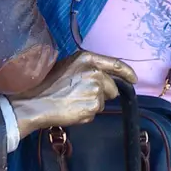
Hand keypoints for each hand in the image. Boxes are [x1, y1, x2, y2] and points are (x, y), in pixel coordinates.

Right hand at [8, 51, 136, 138]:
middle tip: (81, 93)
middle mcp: (94, 72)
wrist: (36, 101)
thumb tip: (101, 76)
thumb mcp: (68, 65)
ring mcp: (95, 90)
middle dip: (102, 92)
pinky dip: (87, 113)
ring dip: (93, 103)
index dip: (127, 72)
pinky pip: (95, 112)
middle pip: (112, 86)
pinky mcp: (93, 106)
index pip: (115, 64)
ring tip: (74, 100)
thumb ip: (86, 67)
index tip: (133, 79)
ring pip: (103, 101)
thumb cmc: (48, 82)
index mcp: (87, 58)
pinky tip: (73, 108)